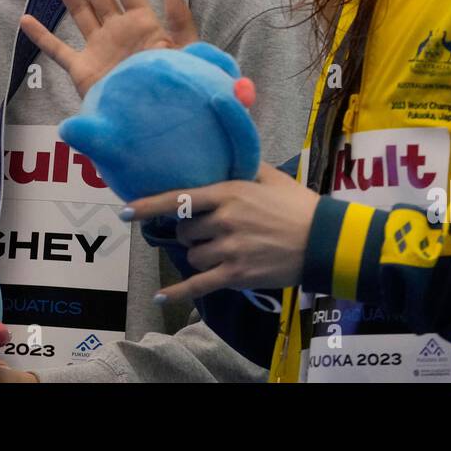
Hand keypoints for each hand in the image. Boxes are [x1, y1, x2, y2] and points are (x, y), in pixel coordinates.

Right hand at [20, 0, 197, 96]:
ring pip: (78, 11)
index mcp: (144, 24)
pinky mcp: (83, 72)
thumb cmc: (176, 89)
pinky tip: (26, 20)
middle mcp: (118, 32)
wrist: (154, 126)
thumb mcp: (185, 52)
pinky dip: (41, 37)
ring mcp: (99, 50)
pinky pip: (58, 51)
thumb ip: (179, 21)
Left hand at [125, 163, 319, 302]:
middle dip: (188, 233)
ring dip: (198, 256)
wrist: (324, 240)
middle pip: (184, 231)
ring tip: (218, 252)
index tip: (126, 210)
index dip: (149, 205)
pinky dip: (178, 293)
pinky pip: (199, 286)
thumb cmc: (298, 206)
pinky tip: (161, 298)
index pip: (180, 199)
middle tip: (203, 233)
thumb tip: (228, 151)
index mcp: (229, 193)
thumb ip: (244, 166)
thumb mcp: (271, 177)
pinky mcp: (237, 275)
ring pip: (193, 257)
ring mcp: (230, 250)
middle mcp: (224, 221)